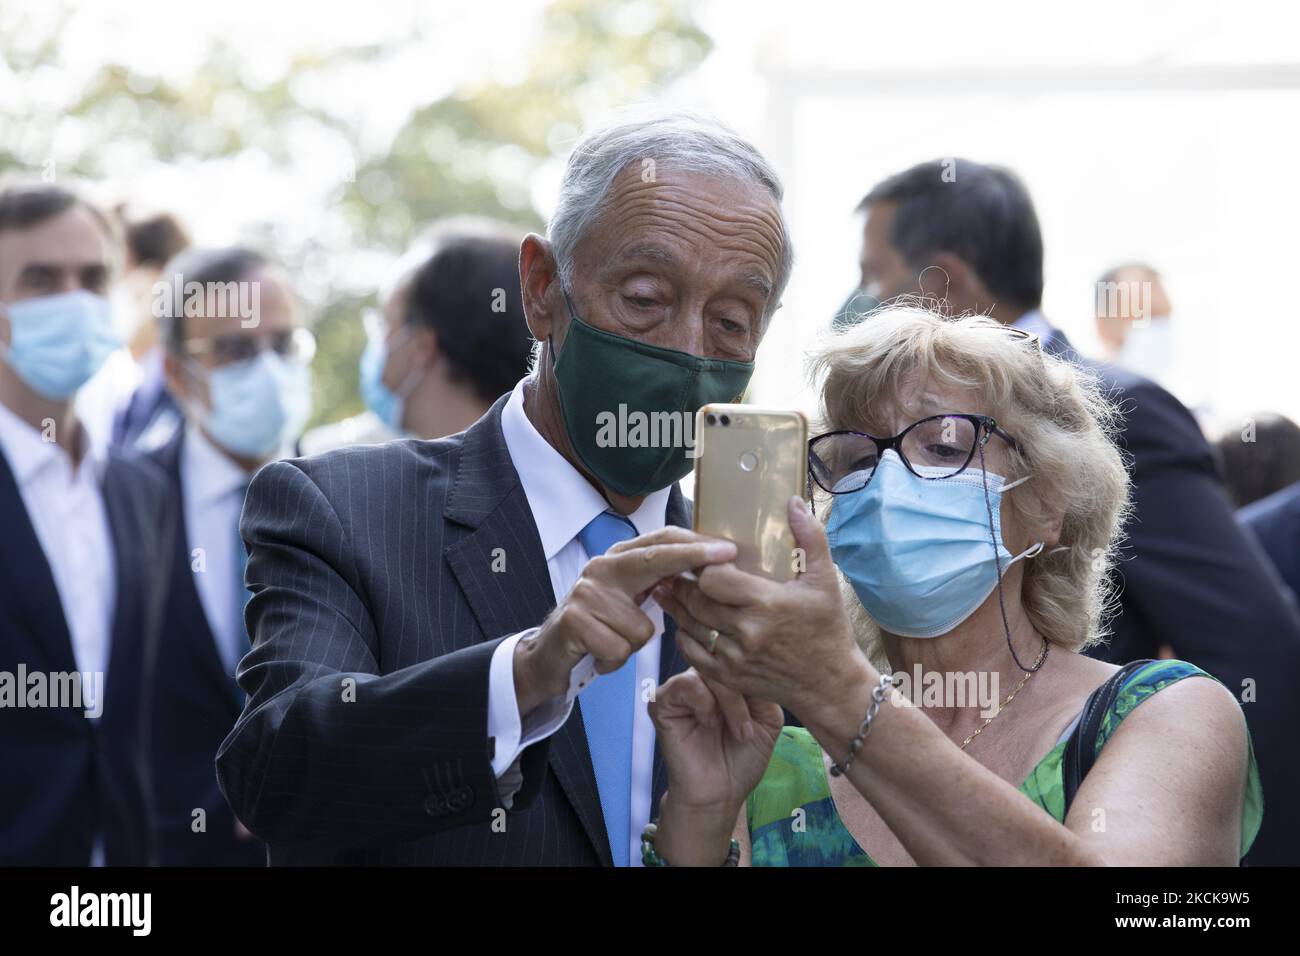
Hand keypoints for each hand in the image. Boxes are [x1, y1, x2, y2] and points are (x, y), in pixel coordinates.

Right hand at [514, 526, 735, 712]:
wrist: (548, 655)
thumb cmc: (598, 627)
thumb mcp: (629, 599)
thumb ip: (658, 581)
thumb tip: (706, 572)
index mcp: (618, 559)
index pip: (661, 542)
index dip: (696, 544)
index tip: (728, 549)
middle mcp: (601, 568)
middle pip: (655, 560)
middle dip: (693, 558)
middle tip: (727, 556)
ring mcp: (586, 592)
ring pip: (643, 627)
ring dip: (633, 646)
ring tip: (612, 642)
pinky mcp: (575, 620)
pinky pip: (620, 648)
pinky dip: (613, 660)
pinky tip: (598, 654)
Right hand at [649, 668, 782, 812]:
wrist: (722, 792)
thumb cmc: (743, 756)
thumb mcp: (768, 717)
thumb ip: (761, 685)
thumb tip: (752, 661)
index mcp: (725, 675)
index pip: (739, 652)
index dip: (756, 673)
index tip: (767, 709)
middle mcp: (701, 675)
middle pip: (724, 657)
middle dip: (744, 691)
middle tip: (749, 729)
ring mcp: (680, 687)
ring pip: (707, 670)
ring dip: (730, 702)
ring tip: (738, 731)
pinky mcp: (661, 702)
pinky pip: (685, 684)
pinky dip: (704, 704)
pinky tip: (709, 724)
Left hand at [653, 496, 863, 718]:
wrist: (830, 685)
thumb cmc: (828, 629)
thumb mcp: (826, 580)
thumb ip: (810, 538)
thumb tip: (793, 501)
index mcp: (768, 604)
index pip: (714, 580)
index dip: (705, 566)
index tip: (706, 557)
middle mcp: (747, 633)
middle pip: (696, 600)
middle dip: (684, 582)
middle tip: (677, 567)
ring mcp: (735, 658)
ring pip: (690, 625)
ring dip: (677, 604)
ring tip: (669, 586)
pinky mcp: (729, 676)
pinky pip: (692, 652)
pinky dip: (684, 633)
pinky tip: (684, 619)